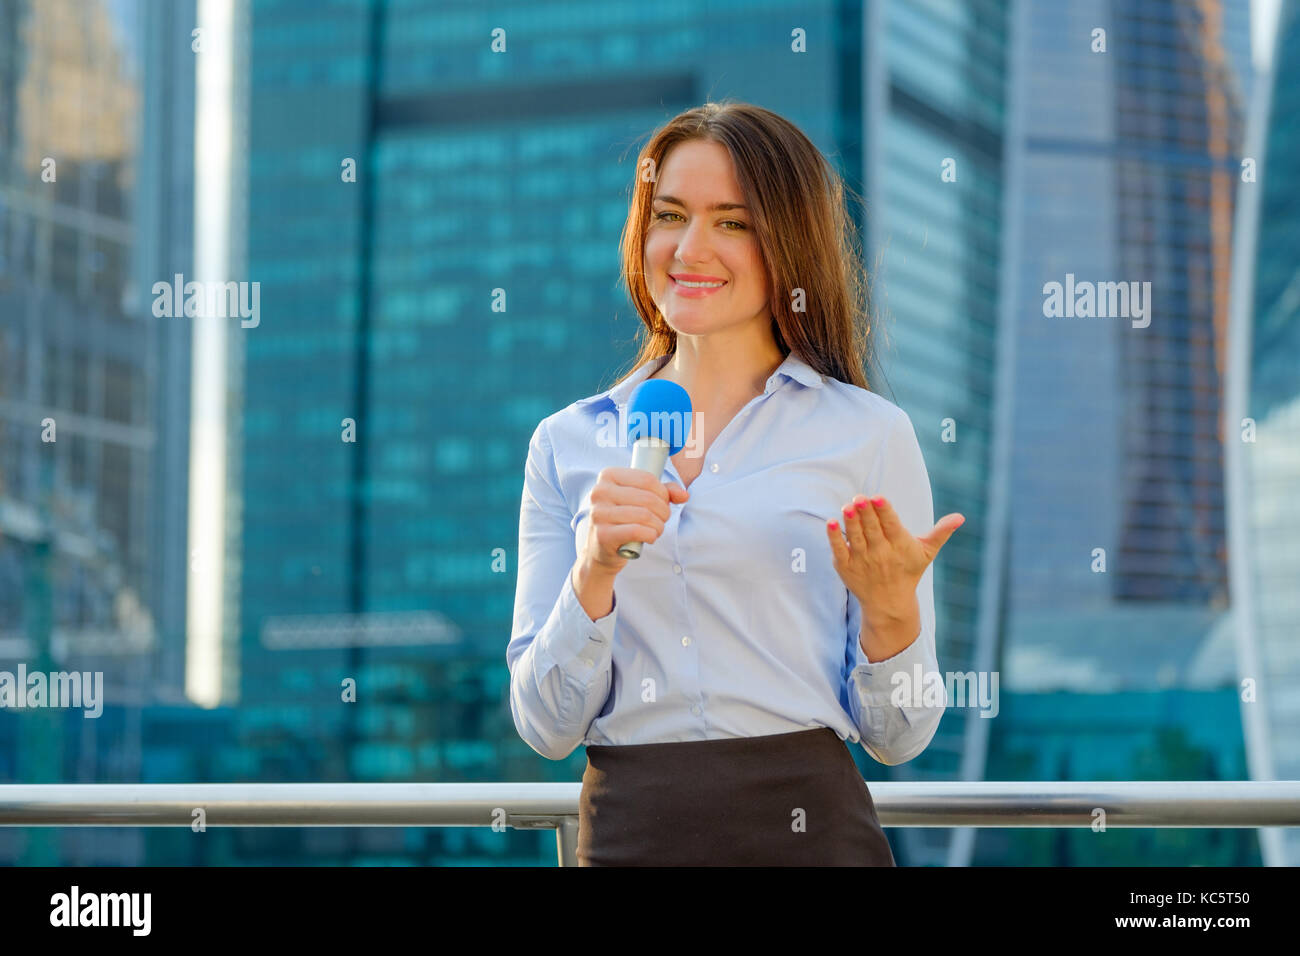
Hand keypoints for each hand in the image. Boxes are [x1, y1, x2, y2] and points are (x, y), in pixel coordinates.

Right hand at [578, 467, 689, 574]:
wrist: (600, 549)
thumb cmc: (623, 519)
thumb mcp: (641, 499)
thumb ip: (664, 492)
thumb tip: (684, 495)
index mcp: (608, 476)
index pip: (647, 479)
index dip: (663, 493)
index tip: (663, 503)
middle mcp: (600, 492)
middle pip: (648, 498)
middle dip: (663, 511)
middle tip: (662, 520)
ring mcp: (598, 513)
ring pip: (645, 516)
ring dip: (658, 526)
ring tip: (656, 529)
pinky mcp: (602, 534)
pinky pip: (637, 531)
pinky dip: (651, 535)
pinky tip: (649, 537)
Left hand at [826, 494, 963, 646]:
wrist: (889, 603)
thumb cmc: (908, 571)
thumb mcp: (927, 553)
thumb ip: (941, 533)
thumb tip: (961, 517)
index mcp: (900, 546)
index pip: (891, 526)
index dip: (884, 511)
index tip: (878, 498)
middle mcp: (881, 554)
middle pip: (872, 530)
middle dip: (866, 513)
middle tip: (860, 497)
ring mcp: (862, 561)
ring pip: (856, 538)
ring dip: (851, 522)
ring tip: (848, 507)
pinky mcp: (846, 567)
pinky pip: (839, 550)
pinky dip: (835, 538)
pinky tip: (831, 522)